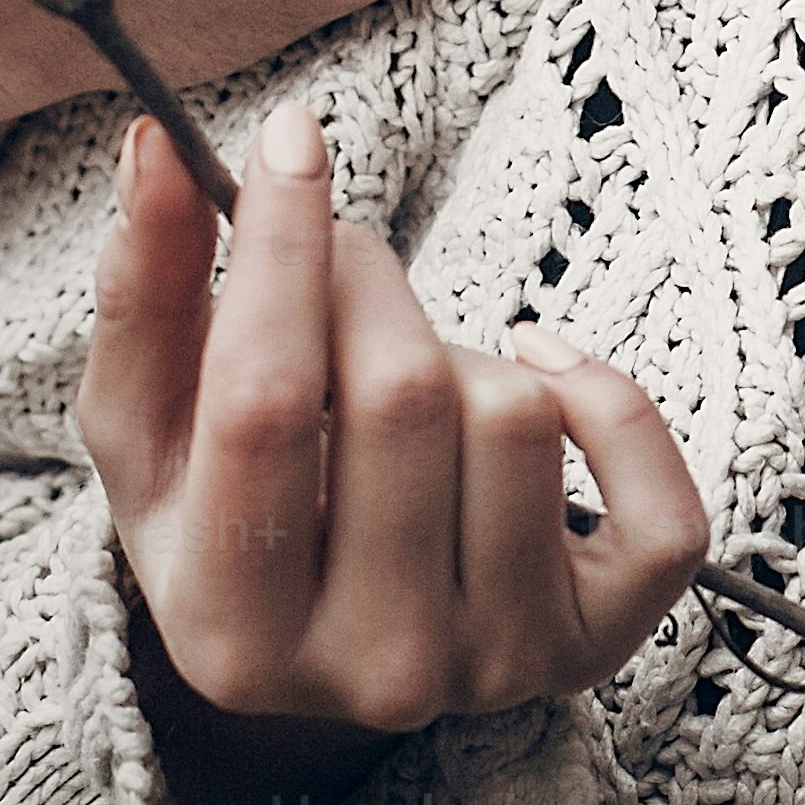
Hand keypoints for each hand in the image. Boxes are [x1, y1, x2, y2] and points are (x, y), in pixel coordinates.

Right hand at [81, 106, 707, 804]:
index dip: (281, 250)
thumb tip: (158, 151)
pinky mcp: (599, 641)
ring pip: (516, 417)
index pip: (264, 401)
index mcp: (230, 630)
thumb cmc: (226, 507)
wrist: (325, 634)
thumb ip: (145, 290)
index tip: (294, 134)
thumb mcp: (153, 423)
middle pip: (399, 396)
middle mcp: (371, 670)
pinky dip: (611, 401)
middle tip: (340, 264)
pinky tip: (543, 374)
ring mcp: (497, 662)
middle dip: (367, 281)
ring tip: (414, 380)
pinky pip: (659, 502)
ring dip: (466, 350)